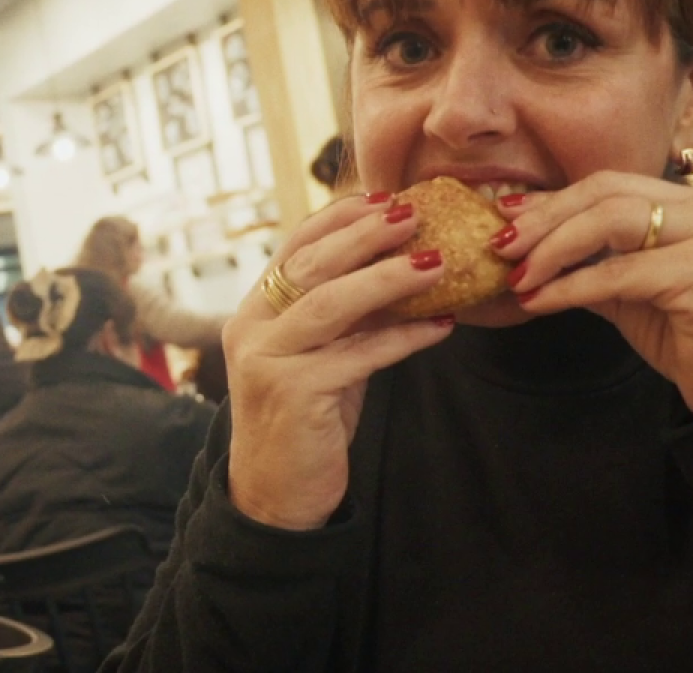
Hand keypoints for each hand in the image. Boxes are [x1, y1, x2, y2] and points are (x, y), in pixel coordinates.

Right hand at [224, 193, 455, 530]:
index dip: (339, 220)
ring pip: (331, 304)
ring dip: (388, 278)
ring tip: (436, 262)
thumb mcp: (322, 356)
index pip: (294, 247)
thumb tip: (405, 267)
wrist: (277, 495)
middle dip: (365, 236)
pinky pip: (359, 355)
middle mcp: (251, 328)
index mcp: (253, 311)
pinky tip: (441, 327)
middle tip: (414, 214)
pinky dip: (403, 337)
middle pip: (311, 266)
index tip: (385, 198)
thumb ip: (347, 316)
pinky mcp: (294, 393)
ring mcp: (268, 360)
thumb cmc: (306, 419)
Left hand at [495, 171, 692, 415]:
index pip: (609, 184)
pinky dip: (570, 287)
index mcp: (692, 203)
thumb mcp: (631, 291)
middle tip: (500, 245)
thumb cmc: (690, 338)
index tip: (505, 215)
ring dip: (552, 249)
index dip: (553, 199)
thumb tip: (525, 249)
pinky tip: (538, 301)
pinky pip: (618, 273)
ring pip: (612, 222)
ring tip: (516, 276)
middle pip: (606, 193)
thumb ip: (590, 262)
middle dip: (544, 218)